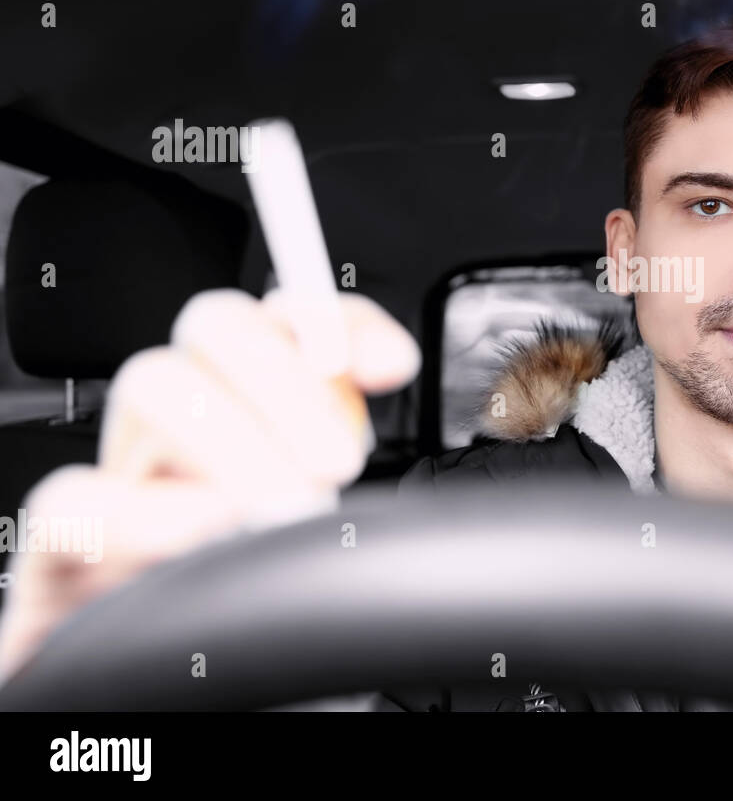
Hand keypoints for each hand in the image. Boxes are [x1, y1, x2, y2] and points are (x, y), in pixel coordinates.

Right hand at [0, 288, 420, 682]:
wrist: (157, 696)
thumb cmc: (244, 605)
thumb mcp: (322, 527)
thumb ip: (343, 447)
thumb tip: (387, 377)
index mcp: (244, 409)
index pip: (284, 317)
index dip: (337, 324)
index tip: (390, 367)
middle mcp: (179, 428)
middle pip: (214, 326)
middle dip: (287, 380)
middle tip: (336, 462)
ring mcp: (121, 483)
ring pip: (152, 388)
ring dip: (234, 437)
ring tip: (283, 507)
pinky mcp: (62, 560)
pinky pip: (72, 506)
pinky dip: (143, 510)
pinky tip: (202, 531)